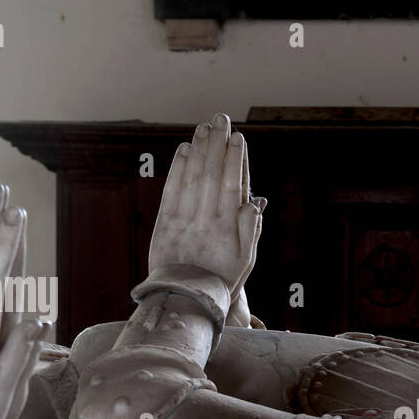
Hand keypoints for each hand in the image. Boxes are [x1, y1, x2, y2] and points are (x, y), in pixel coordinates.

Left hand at [149, 113, 264, 294]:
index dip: (234, 159)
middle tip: (221, 120)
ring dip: (198, 150)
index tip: (237, 138)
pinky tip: (184, 150)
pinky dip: (178, 169)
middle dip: (216, 144)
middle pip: (211, 174)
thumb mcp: (246, 261)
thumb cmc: (221, 279)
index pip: (230, 185)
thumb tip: (253, 201)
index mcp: (226, 228)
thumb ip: (250, 230)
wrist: (184, 299)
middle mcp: (204, 220)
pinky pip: (171, 191)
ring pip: (192, 178)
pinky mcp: (164, 224)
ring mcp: (183, 221)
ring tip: (204, 128)